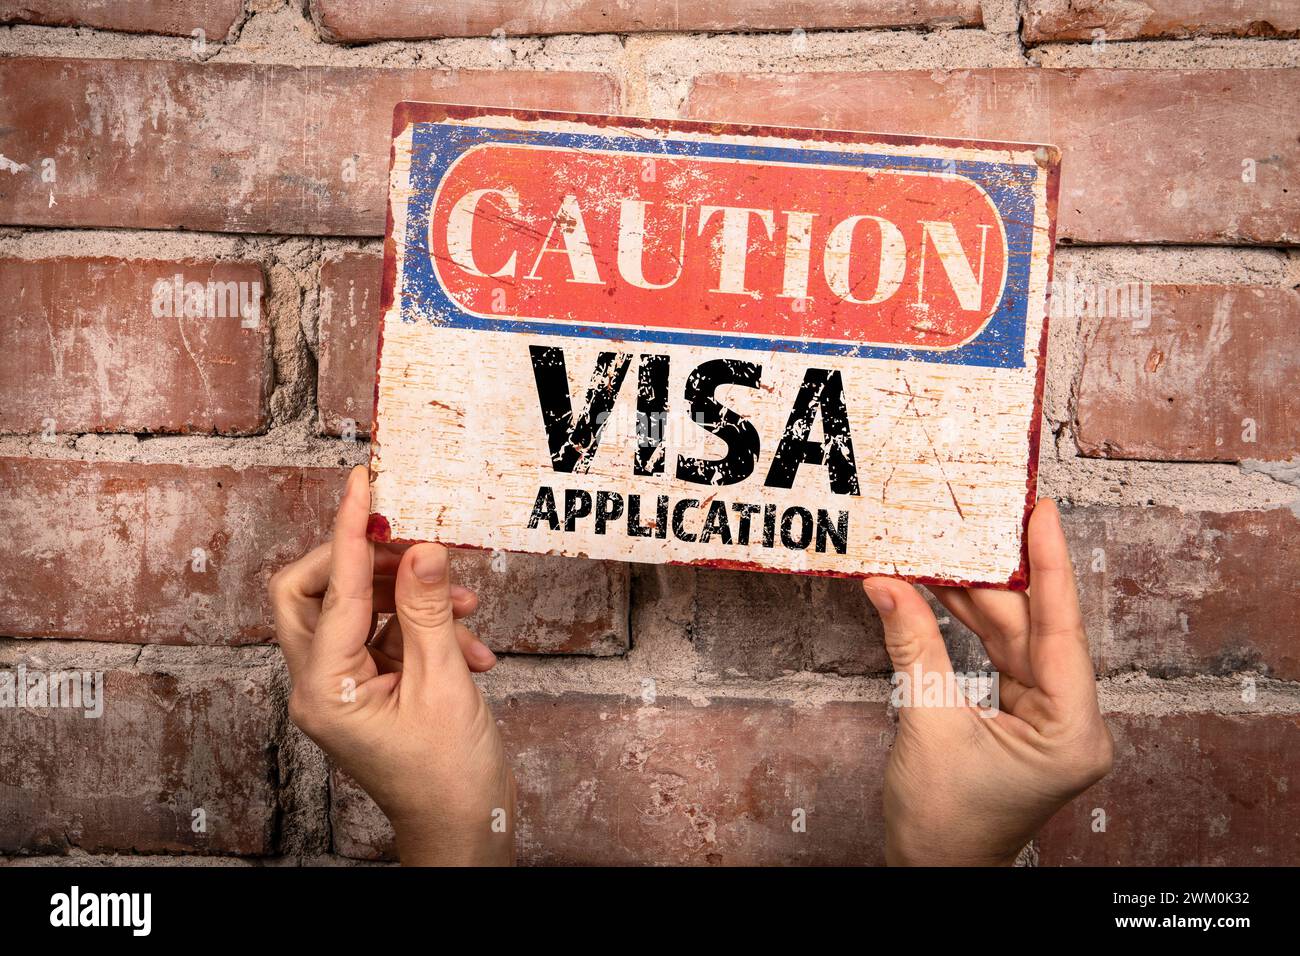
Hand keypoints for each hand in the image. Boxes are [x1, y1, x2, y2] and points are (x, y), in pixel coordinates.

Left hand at [269, 466, 514, 864]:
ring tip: (464, 602)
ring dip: (408, 595)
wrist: (465, 827)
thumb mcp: (444, 682)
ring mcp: (340, 687)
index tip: (363, 482)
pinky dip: (424, 626)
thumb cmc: (450, 776)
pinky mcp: (366, 689)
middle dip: (361, 560)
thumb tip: (421, 547)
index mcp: (323, 687)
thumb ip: (429, 609)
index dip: (348, 529)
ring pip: (354, 609)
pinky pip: (384, 635)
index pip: (328, 589)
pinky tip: (470, 643)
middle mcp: (318, 685)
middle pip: (313, 592)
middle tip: (408, 540)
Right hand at [863, 498, 1112, 865]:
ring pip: (1015, 640)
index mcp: (1072, 730)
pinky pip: (1001, 658)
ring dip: (978, 600)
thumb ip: (912, 645)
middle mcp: (1072, 722)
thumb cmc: (943, 823)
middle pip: (1034, 630)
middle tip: (973, 522)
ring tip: (947, 551)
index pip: (1062, 629)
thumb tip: (888, 584)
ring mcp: (1049, 721)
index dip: (1050, 565)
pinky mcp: (1024, 720)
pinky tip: (944, 593)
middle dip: (997, 578)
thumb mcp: (926, 723)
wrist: (936, 875)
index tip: (1043, 513)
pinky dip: (972, 628)